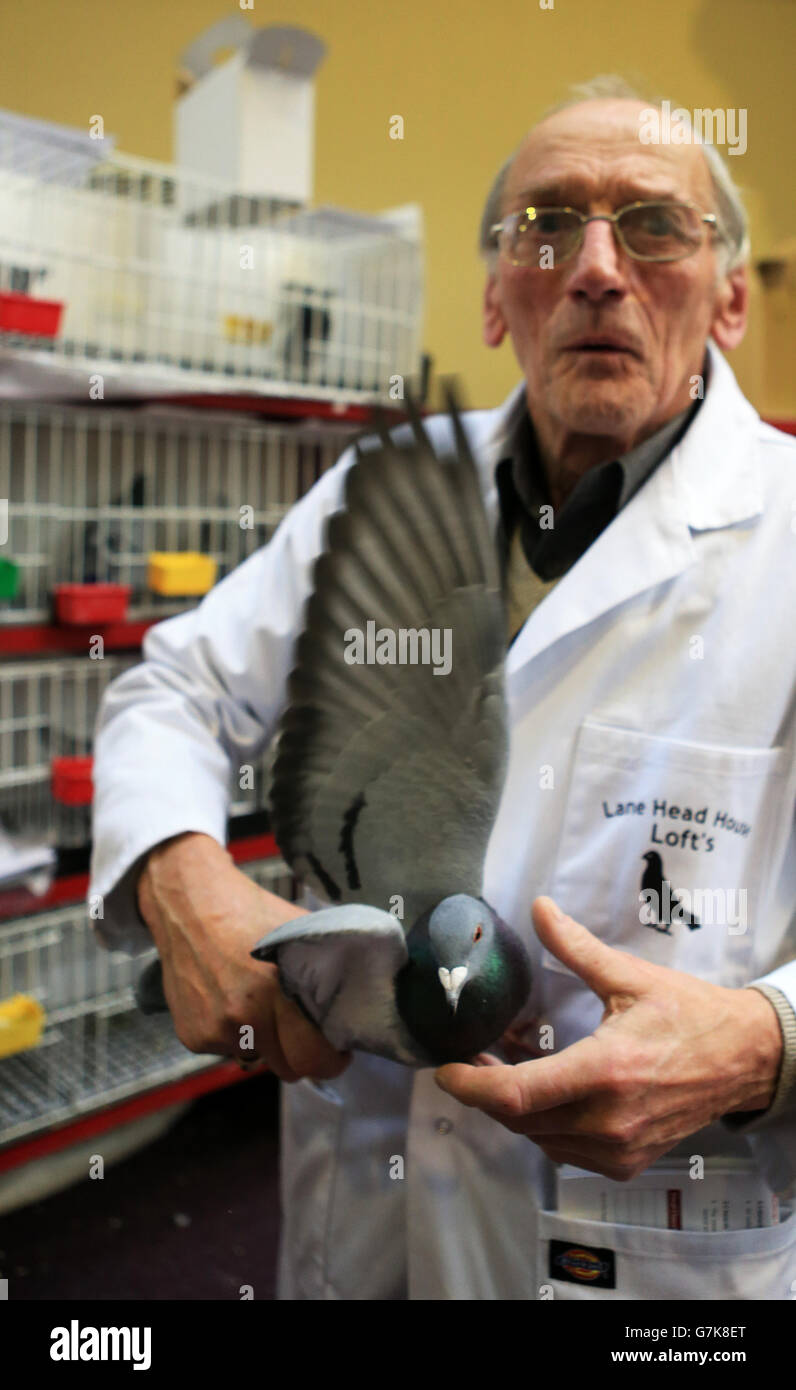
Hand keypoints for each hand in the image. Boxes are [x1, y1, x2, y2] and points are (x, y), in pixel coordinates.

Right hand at [137, 832, 351, 1082]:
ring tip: (262, 1004)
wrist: (188, 904)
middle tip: (308, 1035)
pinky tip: (230, 999)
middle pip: (288, 1070)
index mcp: (275, 991)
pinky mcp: (193, 1037)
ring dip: (266, 1043)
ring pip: (258, 1059)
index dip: (332, 1058)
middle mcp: (243, 1017)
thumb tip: (362, 995)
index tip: (338, 1048)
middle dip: (304, 1057)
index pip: (313, 1057)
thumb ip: (327, 968)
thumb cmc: (249, 912)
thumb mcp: (298, 931)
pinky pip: (229, 1050)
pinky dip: (235, 1034)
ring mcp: (216, 1030)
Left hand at [435, 896, 782, 1179]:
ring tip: (503, 1068)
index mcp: (605, 1071)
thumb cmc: (689, 1014)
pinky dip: (544, 1123)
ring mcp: (618, 1148)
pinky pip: (565, 1150)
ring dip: (514, 1107)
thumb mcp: (629, 976)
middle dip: (486, 1090)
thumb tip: (539, 908)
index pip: (518, 1095)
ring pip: (538, 1137)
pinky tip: (542, 1090)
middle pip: (519, 1119)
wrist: (743, 1059)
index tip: (444, 1071)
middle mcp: (607, 1119)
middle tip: (473, 1056)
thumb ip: (575, 947)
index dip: (471, 1087)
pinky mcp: (626, 1162)